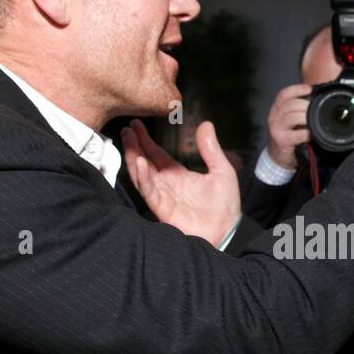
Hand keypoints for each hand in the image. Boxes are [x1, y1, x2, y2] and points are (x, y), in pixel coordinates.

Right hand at [121, 119, 239, 247]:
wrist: (227, 230)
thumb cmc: (225, 206)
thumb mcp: (222, 171)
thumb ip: (211, 149)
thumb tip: (205, 123)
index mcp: (178, 175)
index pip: (157, 154)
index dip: (146, 140)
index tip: (136, 124)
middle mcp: (166, 184)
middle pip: (145, 162)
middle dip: (134, 146)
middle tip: (126, 129)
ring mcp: (162, 196)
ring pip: (142, 175)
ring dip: (134, 158)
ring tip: (128, 140)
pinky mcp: (162, 208)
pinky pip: (149, 191)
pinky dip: (144, 177)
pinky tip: (141, 163)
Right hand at [266, 84, 312, 169]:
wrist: (277, 156)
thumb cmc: (287, 136)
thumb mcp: (289, 121)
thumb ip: (297, 110)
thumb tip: (315, 100)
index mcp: (276, 110)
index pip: (284, 94)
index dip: (297, 89)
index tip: (309, 89)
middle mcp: (274, 117)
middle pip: (290, 104)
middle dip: (305, 104)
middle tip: (315, 109)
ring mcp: (277, 129)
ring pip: (292, 117)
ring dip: (306, 117)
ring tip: (313, 121)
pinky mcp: (282, 141)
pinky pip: (297, 134)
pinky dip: (307, 133)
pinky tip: (311, 134)